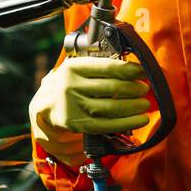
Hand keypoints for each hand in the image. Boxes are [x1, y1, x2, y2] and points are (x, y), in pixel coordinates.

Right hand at [30, 55, 149, 167]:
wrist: (45, 105)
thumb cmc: (70, 83)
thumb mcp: (78, 69)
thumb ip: (99, 66)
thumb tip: (134, 68)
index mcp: (74, 67)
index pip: (108, 67)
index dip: (130, 70)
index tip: (144, 72)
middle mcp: (71, 85)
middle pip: (112, 88)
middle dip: (134, 89)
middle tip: (145, 89)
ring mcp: (73, 106)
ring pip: (111, 107)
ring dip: (133, 107)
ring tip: (145, 104)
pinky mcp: (77, 124)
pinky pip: (107, 125)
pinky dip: (127, 123)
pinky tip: (140, 120)